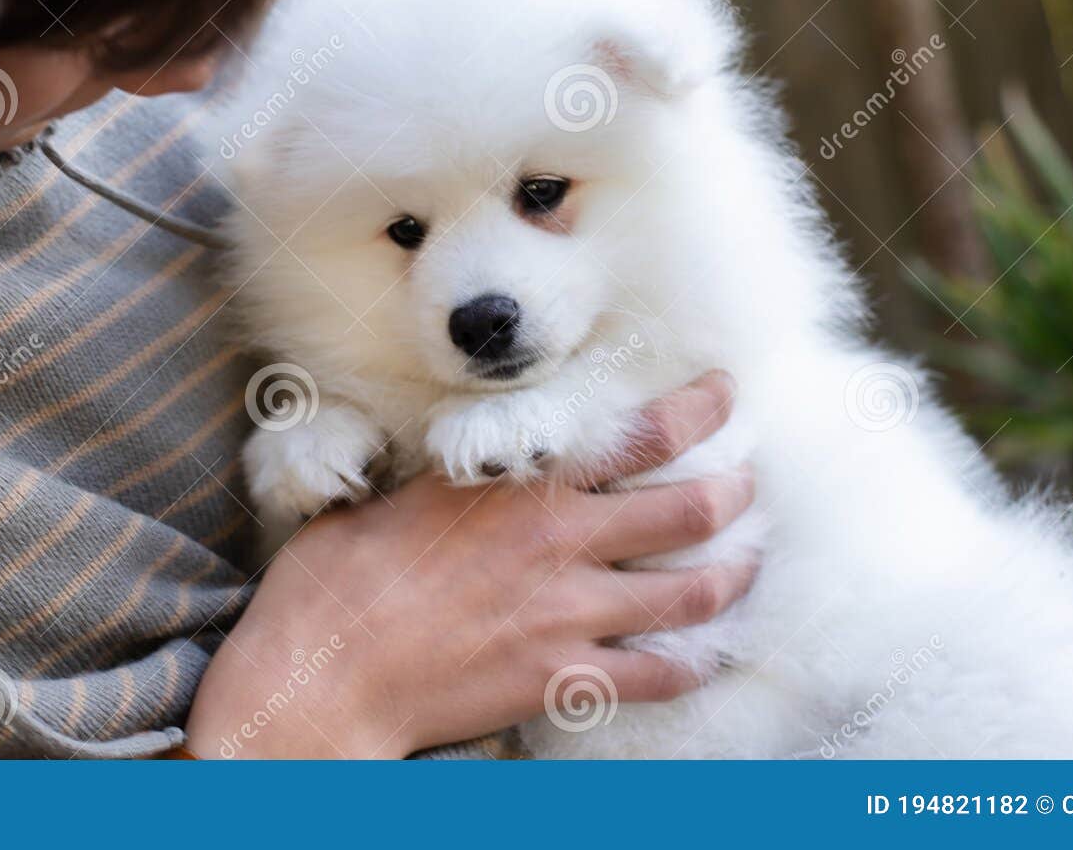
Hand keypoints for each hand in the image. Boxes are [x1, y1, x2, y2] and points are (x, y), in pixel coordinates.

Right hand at [185, 371, 754, 757]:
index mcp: (523, 485)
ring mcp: (569, 615)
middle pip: (691, 510)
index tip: (724, 394)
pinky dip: (693, 662)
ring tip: (746, 563)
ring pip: (692, 593)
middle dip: (736, 492)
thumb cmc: (339, 576)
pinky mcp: (562, 678)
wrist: (325, 671)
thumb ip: (451, 470)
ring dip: (733, 575)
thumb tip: (464, 448)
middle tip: (747, 484)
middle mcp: (562, 543)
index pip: (642, 433)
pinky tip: (705, 653)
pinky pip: (657, 673)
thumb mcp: (393, 489)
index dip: (702, 409)